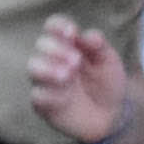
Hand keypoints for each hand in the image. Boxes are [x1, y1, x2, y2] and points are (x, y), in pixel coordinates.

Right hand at [27, 13, 132, 143]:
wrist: (110, 117)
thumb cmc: (106, 84)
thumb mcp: (110, 63)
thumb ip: (101, 47)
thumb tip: (89, 36)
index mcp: (67, 45)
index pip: (53, 27)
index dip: (58, 26)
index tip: (72, 32)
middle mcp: (51, 59)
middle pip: (42, 44)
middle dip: (57, 49)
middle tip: (76, 61)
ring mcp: (45, 81)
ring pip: (33, 67)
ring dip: (48, 68)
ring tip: (67, 75)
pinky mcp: (43, 103)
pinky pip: (38, 95)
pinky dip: (51, 95)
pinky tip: (66, 98)